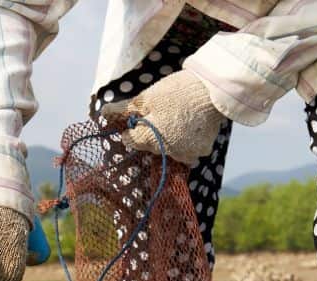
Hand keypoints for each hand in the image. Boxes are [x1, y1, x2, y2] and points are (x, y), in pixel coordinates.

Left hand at [100, 69, 224, 165]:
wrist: (214, 89)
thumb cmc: (176, 91)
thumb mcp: (146, 97)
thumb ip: (124, 109)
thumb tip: (102, 113)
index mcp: (150, 140)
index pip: (130, 141)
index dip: (131, 128)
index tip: (140, 116)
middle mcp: (168, 153)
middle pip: (151, 147)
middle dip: (152, 133)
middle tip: (162, 113)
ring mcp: (187, 154)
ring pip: (170, 151)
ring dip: (170, 139)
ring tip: (177, 118)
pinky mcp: (203, 151)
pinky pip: (189, 150)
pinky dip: (187, 140)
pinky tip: (190, 124)